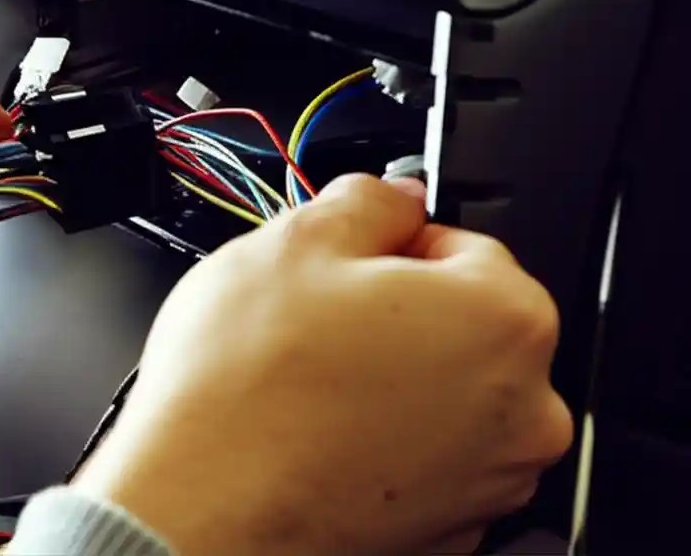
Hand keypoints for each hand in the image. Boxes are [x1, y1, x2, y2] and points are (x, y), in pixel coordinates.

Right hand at [74, 175, 572, 555]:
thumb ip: (367, 198)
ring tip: (310, 384)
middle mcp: (522, 409)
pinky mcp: (447, 531)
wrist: (197, 512)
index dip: (394, 247)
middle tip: (320, 325)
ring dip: (391, 382)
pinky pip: (426, 462)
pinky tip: (320, 434)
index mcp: (504, 320)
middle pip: (463, 327)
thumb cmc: (244, 392)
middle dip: (397, 316)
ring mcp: (488, 481)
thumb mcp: (293, 242)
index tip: (349, 267)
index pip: (466, 246)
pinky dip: (385, 444)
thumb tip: (392, 197)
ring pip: (444, 398)